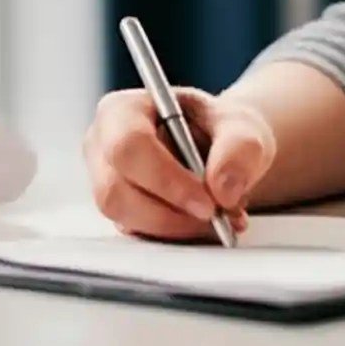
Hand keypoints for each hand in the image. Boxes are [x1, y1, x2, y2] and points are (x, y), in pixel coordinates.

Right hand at [83, 88, 275, 239]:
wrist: (222, 151)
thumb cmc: (220, 129)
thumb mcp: (241, 126)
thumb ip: (238, 149)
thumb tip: (222, 189)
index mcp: (123, 110)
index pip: (129, 146)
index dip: (165, 179)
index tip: (207, 202)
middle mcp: (103, 145)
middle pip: (115, 189)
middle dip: (170, 212)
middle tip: (216, 217)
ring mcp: (105, 181)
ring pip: (124, 217)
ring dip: (175, 226)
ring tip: (218, 218)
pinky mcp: (119, 211)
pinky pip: (136, 233)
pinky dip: (174, 235)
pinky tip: (202, 223)